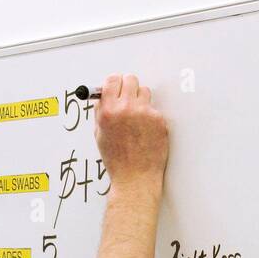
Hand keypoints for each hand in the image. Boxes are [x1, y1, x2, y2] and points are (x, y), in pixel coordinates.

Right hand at [94, 73, 168, 192]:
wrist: (135, 177)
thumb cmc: (118, 161)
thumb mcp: (100, 135)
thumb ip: (100, 113)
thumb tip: (103, 97)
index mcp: (108, 111)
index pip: (112, 80)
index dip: (115, 83)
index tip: (117, 86)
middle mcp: (126, 109)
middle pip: (130, 79)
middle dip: (128, 87)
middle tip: (128, 98)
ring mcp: (144, 113)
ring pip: (145, 91)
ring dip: (141, 100)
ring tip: (137, 117)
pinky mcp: (158, 120)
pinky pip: (154, 109)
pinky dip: (151, 117)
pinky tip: (146, 131)